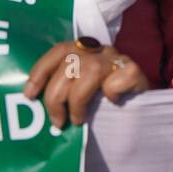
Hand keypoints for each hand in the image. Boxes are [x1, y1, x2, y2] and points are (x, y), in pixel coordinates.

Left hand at [23, 40, 148, 127]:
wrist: (143, 116)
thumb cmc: (106, 108)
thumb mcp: (80, 95)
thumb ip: (64, 91)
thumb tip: (32, 100)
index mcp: (85, 53)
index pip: (60, 50)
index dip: (41, 70)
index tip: (29, 94)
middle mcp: (101, 51)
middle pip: (70, 62)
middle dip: (56, 95)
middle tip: (57, 121)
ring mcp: (119, 59)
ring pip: (90, 69)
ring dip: (78, 100)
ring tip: (78, 119)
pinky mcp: (135, 71)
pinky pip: (116, 79)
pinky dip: (110, 93)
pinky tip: (112, 104)